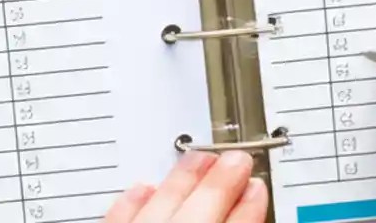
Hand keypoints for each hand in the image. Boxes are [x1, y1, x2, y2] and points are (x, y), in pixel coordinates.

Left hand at [104, 150, 268, 222]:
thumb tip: (241, 210)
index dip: (250, 205)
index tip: (257, 188)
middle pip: (202, 209)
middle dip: (221, 181)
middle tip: (237, 159)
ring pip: (160, 205)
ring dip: (181, 180)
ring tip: (199, 159)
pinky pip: (117, 219)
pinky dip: (132, 202)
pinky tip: (142, 188)